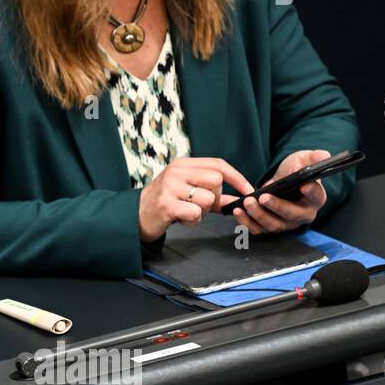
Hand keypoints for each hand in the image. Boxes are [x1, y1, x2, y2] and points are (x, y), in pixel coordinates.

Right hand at [138, 156, 254, 240]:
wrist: (136, 215)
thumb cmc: (165, 202)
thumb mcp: (187, 191)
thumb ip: (213, 194)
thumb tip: (238, 198)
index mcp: (183, 164)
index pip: (218, 164)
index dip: (236, 177)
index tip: (248, 190)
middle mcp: (176, 172)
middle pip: (216, 180)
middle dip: (215, 197)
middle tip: (201, 205)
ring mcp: (170, 187)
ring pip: (208, 199)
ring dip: (203, 211)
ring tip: (188, 212)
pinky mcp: (166, 205)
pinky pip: (195, 213)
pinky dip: (193, 220)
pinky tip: (181, 219)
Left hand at [229, 149, 328, 235]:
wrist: (280, 180)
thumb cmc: (295, 170)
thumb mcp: (304, 159)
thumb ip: (315, 156)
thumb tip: (324, 156)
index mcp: (316, 198)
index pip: (316, 197)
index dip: (311, 192)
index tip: (303, 185)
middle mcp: (303, 214)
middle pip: (292, 215)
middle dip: (277, 207)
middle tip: (263, 197)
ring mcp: (287, 223)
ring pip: (274, 225)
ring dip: (259, 215)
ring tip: (247, 202)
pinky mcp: (271, 226)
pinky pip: (259, 229)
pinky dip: (247, 222)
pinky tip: (238, 211)